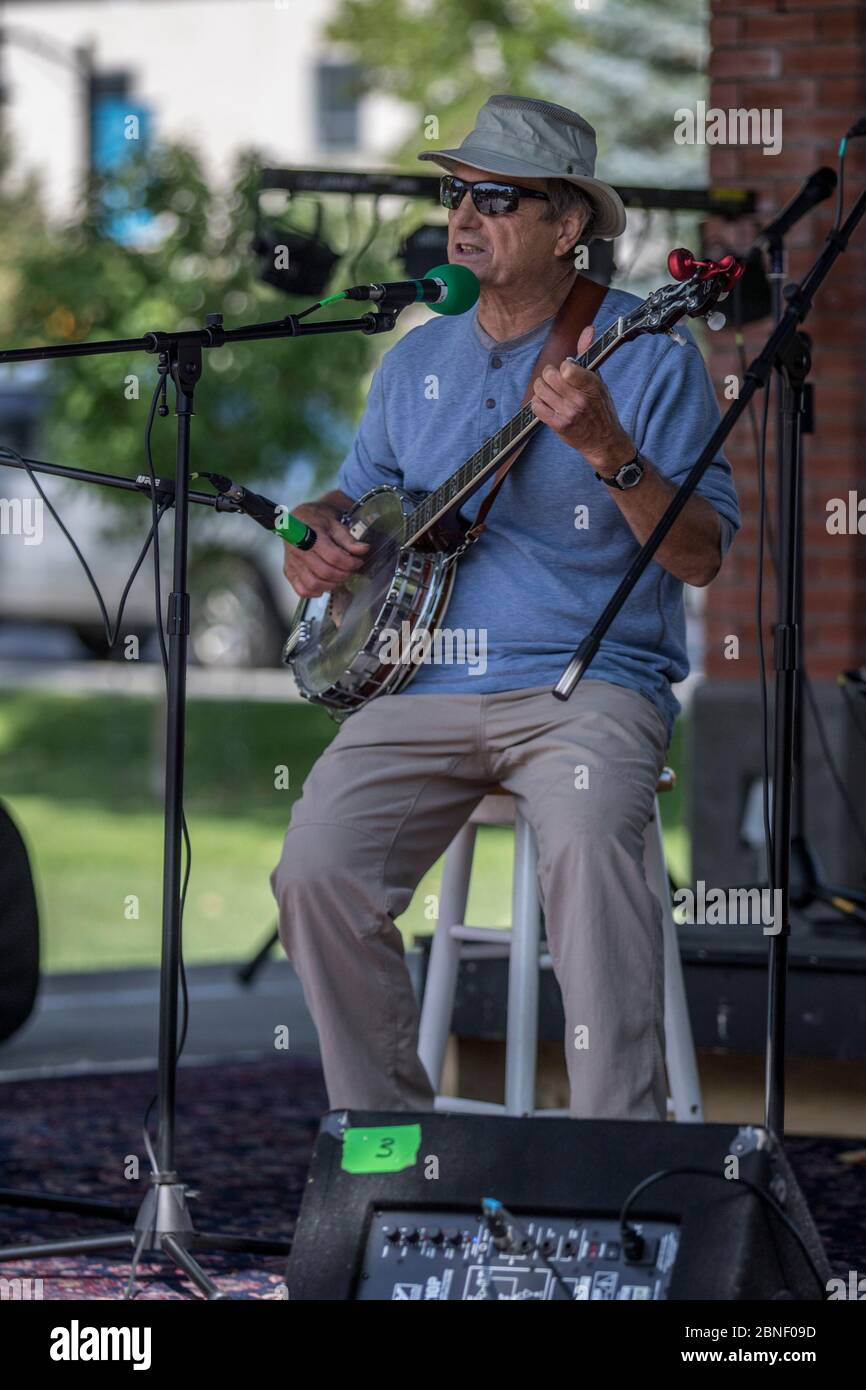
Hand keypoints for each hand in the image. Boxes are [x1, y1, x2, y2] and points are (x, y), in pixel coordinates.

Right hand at [282, 499, 368, 598]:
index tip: (358, 562)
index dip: (350, 563)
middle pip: (325, 572)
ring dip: (331, 584)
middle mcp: (299, 550)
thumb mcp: (334, 522)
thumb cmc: (314, 518)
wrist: (296, 518)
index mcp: (311, 535)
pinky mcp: (289, 570)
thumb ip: (348, 538)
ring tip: (339, 577)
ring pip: (313, 583)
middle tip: (350, 570)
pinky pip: (301, 589)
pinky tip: (323, 585)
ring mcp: (292, 562)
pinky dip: (314, 592)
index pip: (334, 557)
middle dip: (343, 574)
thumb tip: (363, 549)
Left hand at [531, 324, 635, 475]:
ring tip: (549, 392)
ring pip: (540, 390)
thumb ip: (588, 355)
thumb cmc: (601, 409)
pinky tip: (546, 403)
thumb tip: (588, 329)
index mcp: (592, 385)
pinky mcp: (558, 425)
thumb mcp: (599, 381)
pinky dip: (538, 402)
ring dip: (541, 388)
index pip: (567, 368)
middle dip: (549, 375)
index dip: (562, 367)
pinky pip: (536, 407)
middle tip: (555, 381)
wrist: (604, 441)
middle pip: (549, 376)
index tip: (567, 371)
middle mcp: (579, 399)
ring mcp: (568, 413)